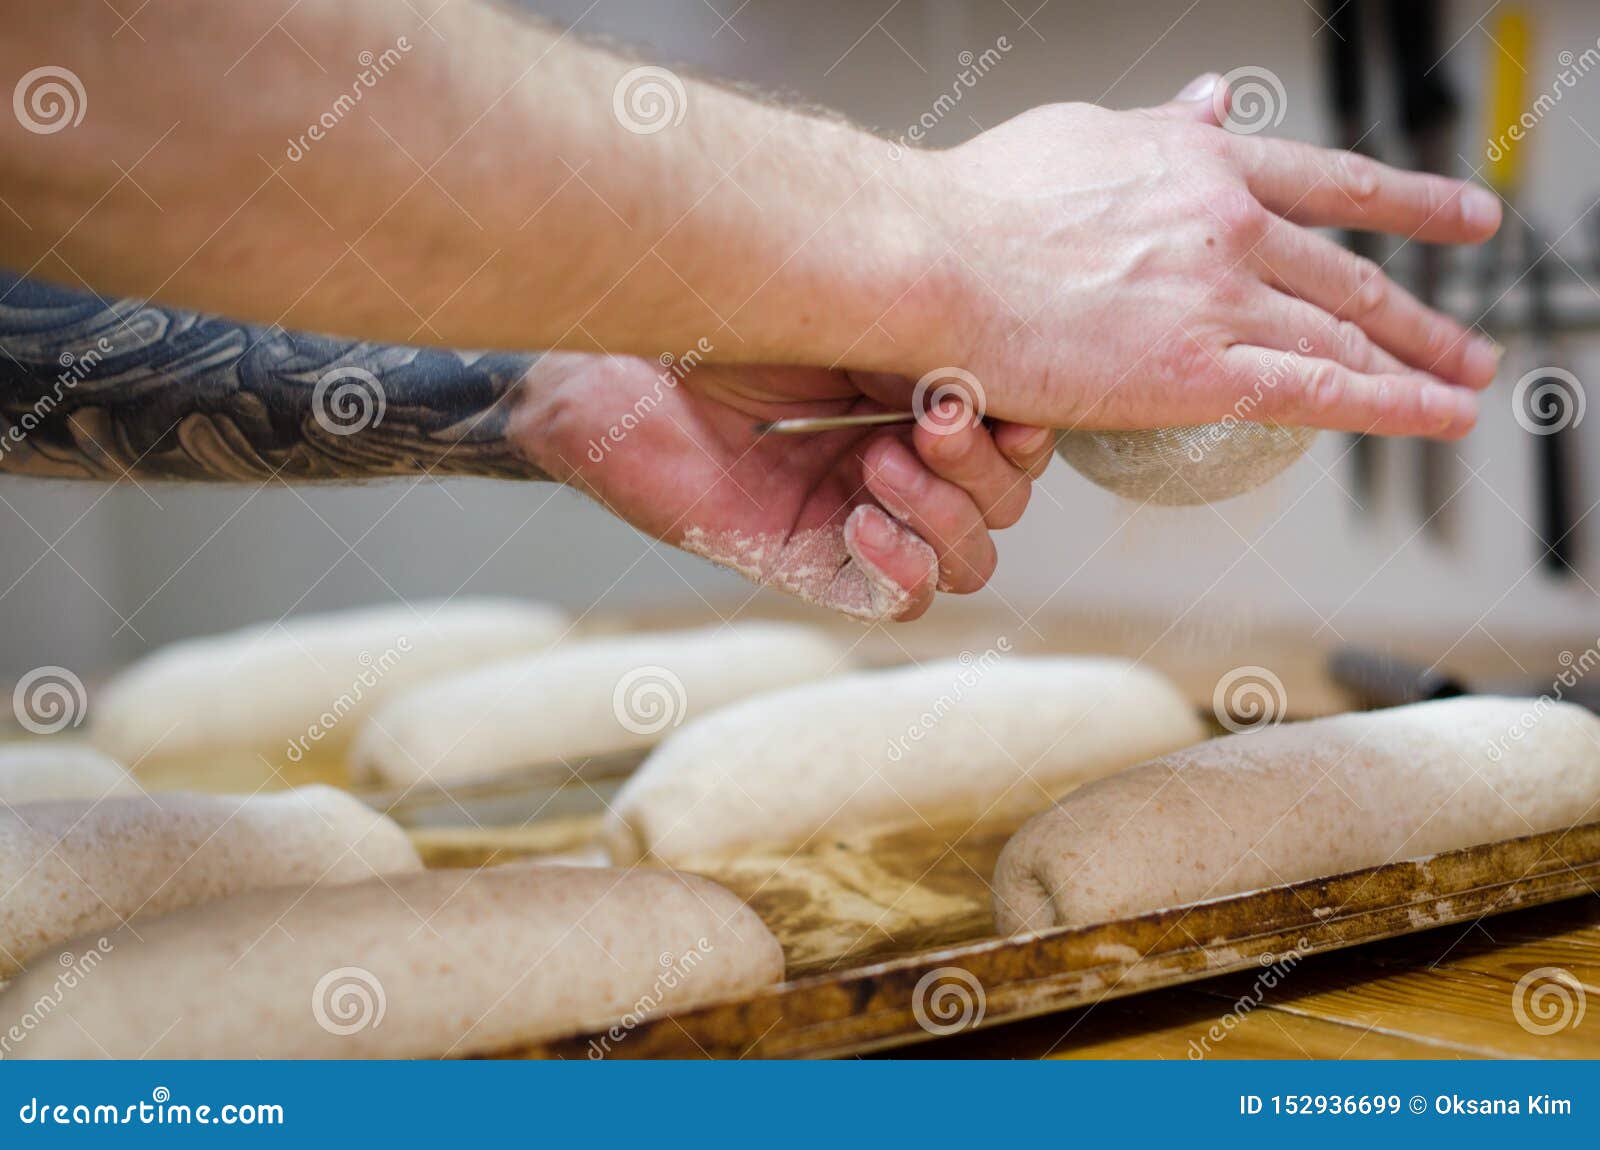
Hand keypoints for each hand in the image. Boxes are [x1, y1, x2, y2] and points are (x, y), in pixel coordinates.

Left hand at [516, 353, 1053, 622]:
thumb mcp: (856, 315)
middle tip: (932, 416)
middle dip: (983, 468)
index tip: (988, 389)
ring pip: (968, 560)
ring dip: (947, 517)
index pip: (1019, 443)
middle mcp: (902, 463)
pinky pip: (898, 602)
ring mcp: (861, 518)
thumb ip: (934, 346)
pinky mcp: (810, 564)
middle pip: (1005, 505)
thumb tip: (1011, 373)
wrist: (618, 360)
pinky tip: (864, 520)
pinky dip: (903, 570)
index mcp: (920, 401)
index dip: (1029, 431)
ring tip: (882, 462)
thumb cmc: (726, 319)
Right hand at [892, 77, 1502, 439]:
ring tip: (1461, 385)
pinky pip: (1320, 393)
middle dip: (1423, 310)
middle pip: (1351, 272)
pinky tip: (1436, 417)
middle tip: (1465, 337)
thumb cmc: (974, 207)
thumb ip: (1156, 129)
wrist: (932, 259)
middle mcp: (1229, 223)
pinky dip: (1394, 406)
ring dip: (1420, 363)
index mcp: (1199, 164)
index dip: (1407, 203)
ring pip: (1348, 335)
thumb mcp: (1079, 137)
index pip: (1330, 181)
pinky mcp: (1198, 372)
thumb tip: (1205, 106)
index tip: (1458, 216)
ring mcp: (1220, 296)